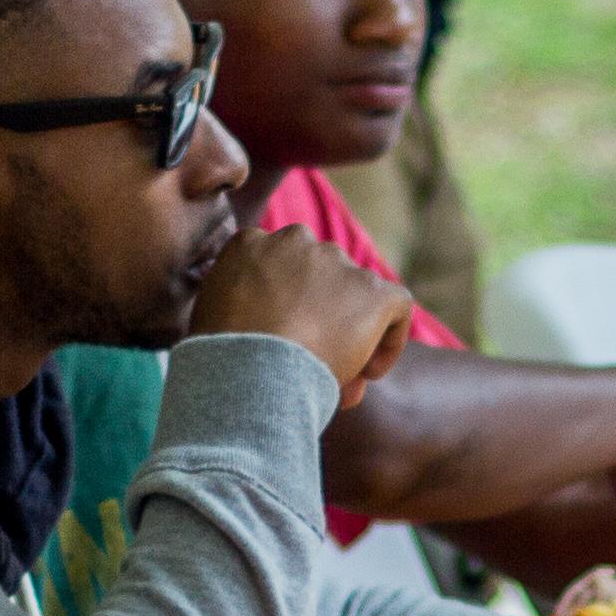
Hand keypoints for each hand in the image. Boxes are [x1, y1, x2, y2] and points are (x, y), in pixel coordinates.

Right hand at [194, 226, 414, 399]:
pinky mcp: (372, 289)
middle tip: (316, 360)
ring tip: (340, 375)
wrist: (250, 370)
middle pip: (321, 276)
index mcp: (250, 244)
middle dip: (323, 315)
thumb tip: (290, 345)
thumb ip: (251, 318)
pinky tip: (370, 372)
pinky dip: (390, 339)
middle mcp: (295, 241)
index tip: (287, 338)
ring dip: (352, 331)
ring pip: (356, 293)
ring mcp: (336, 261)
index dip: (289, 302)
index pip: (279, 265)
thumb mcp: (219, 327)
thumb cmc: (223, 361)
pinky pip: (396, 306)